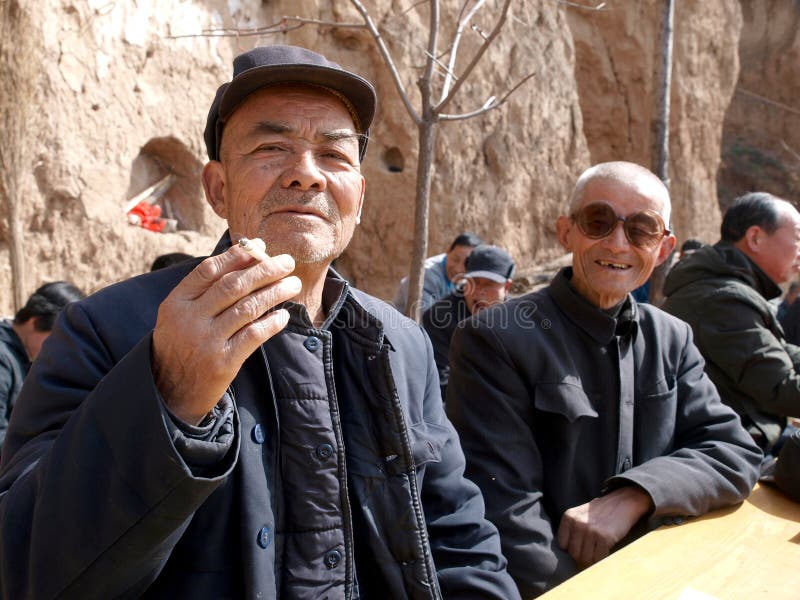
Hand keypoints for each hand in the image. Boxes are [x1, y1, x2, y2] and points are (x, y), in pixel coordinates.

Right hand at [152, 245, 300, 423]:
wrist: (169, 391)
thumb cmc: (182, 344)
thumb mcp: (181, 314)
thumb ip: (207, 288)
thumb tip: (247, 253)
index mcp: (177, 302)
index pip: (209, 270)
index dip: (237, 256)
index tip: (261, 247)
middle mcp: (191, 319)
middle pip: (233, 286)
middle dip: (264, 270)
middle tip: (287, 262)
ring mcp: (207, 342)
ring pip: (247, 308)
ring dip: (274, 293)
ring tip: (293, 285)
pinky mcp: (223, 362)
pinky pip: (253, 336)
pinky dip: (271, 323)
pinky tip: (284, 315)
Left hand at [557, 486, 653, 567]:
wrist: (622, 502)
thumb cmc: (600, 513)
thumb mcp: (580, 515)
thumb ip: (572, 530)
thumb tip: (567, 555)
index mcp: (569, 517)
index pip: (562, 545)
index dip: (572, 550)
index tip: (581, 548)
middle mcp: (578, 523)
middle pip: (574, 554)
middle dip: (582, 557)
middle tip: (591, 552)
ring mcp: (591, 530)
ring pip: (586, 558)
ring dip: (592, 560)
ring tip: (598, 551)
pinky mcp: (604, 537)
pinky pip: (599, 558)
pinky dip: (602, 559)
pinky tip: (605, 550)